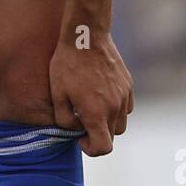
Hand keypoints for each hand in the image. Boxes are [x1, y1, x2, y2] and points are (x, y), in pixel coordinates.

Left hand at [49, 30, 133, 156]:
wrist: (86, 37)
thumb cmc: (67, 65)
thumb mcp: (57, 95)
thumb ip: (65, 120)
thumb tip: (76, 129)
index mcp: (96, 114)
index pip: (103, 148)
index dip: (90, 149)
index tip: (79, 136)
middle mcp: (114, 108)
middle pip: (112, 137)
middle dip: (96, 134)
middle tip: (80, 120)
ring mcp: (124, 96)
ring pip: (121, 124)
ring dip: (107, 123)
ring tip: (92, 108)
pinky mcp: (128, 85)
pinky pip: (126, 108)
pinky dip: (115, 109)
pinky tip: (101, 96)